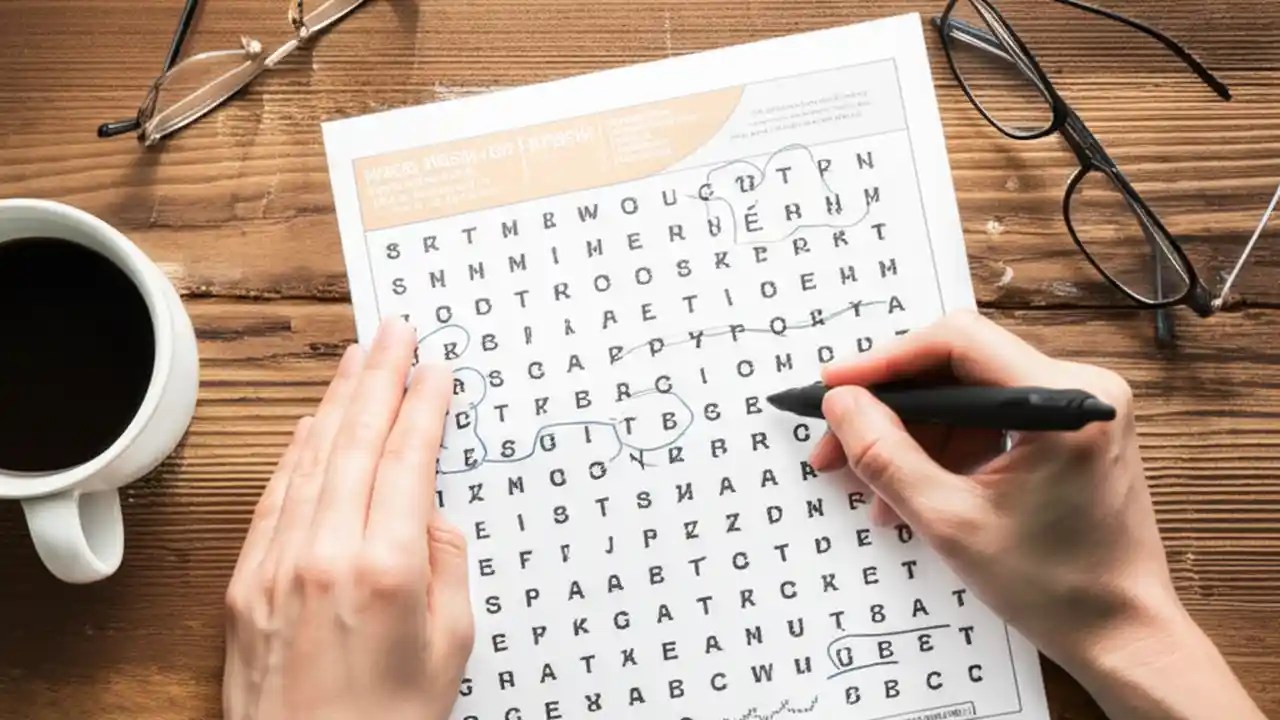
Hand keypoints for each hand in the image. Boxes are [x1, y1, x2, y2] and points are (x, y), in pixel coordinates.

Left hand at [223, 319, 474, 719]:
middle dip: (380, 377)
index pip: (408, 459)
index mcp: (388, 569)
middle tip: (396, 332)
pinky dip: (296, 451)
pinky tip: (310, 423)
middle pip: (358, 440)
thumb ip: (447, 567)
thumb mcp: (450, 647)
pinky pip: (276, 495)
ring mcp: (279, 564)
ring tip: (358, 357)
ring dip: (337, 400)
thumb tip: (431, 516)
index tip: (436, 370)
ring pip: (312, 457)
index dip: (424, 406)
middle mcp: (327, 554)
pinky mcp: (247, 583)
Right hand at [810, 310, 1263, 719]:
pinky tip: (908, 488)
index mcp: (1065, 400)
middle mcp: (1080, 390)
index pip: (957, 343)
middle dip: (892, 406)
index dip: (885, 360)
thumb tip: (842, 403)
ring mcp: (1076, 410)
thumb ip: (886, 456)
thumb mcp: (949, 521)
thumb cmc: (1058, 589)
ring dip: (912, 434)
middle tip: (838, 440)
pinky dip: (944, 450)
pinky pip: (989, 421)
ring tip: (868, 479)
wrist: (1122, 636)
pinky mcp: (1067, 433)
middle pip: (958, 367)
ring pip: (967, 396)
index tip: (836, 385)